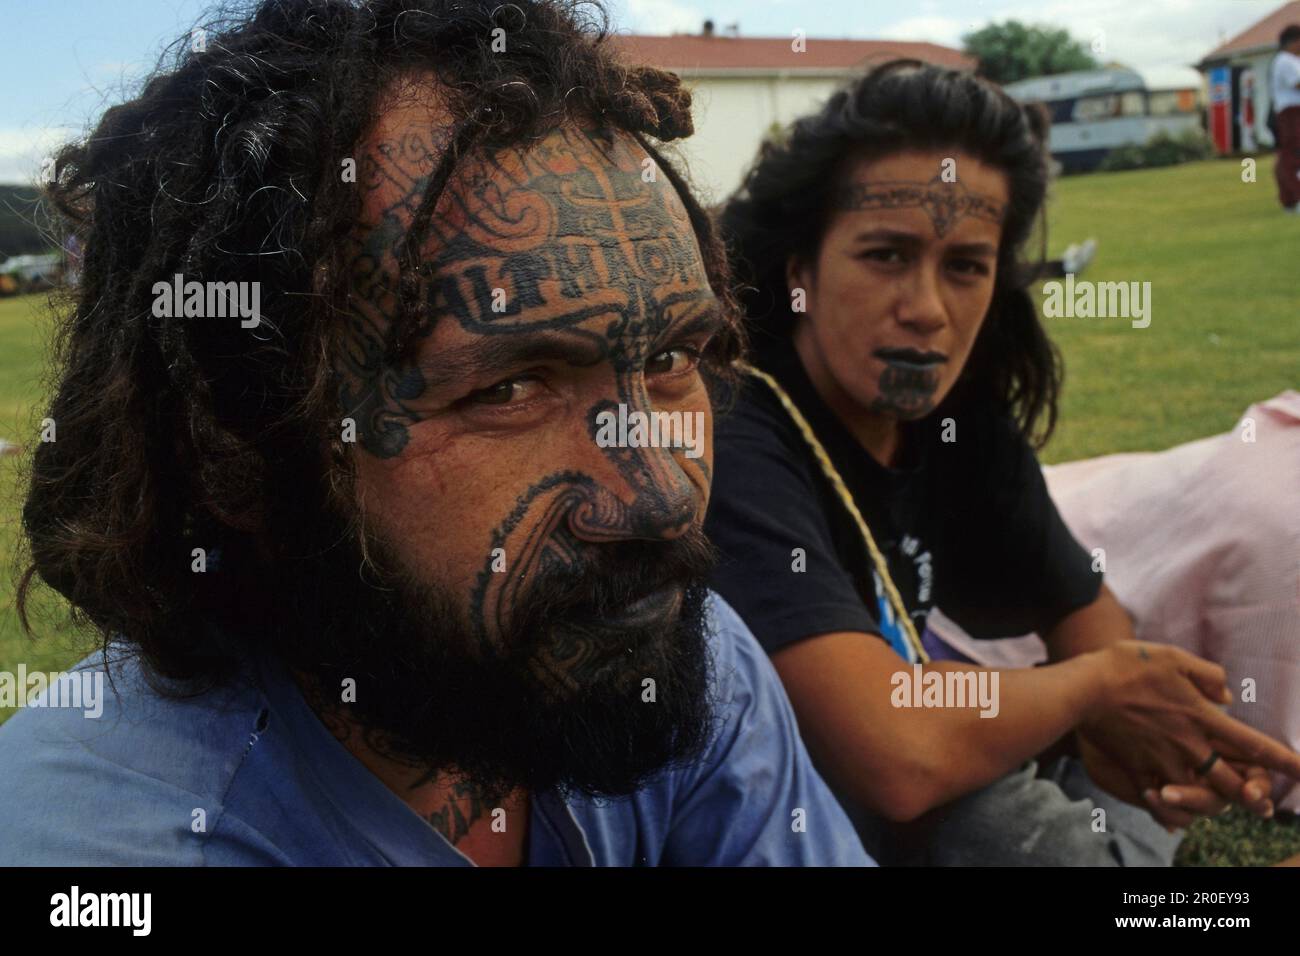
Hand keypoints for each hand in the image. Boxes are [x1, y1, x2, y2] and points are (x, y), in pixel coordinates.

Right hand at [1077, 642, 1299, 823]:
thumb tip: (1228, 696)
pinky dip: (1171, 810)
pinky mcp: (1138, 768)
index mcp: (1201, 717)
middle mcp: (1188, 745)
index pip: (1253, 744)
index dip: (1284, 761)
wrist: (1083, 690)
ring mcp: (1162, 760)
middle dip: (1253, 796)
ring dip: (1216, 804)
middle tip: (1265, 804)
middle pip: (1230, 781)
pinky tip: (1175, 814)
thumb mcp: (1172, 657)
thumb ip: (1206, 674)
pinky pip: (1160, 799)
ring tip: (1223, 809)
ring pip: (1199, 794)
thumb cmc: (1126, 666)